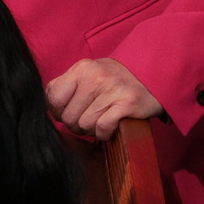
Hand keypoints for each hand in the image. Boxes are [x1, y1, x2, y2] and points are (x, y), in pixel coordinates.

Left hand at [45, 57, 164, 141]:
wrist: (154, 73)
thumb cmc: (116, 78)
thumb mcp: (90, 72)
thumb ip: (69, 85)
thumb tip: (49, 105)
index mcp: (81, 69)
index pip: (53, 97)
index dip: (56, 112)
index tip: (65, 114)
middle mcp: (95, 77)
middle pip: (68, 116)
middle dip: (75, 125)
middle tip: (87, 121)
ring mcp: (111, 90)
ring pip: (84, 125)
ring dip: (91, 131)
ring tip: (100, 123)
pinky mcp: (127, 104)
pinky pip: (102, 128)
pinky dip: (104, 134)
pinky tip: (110, 129)